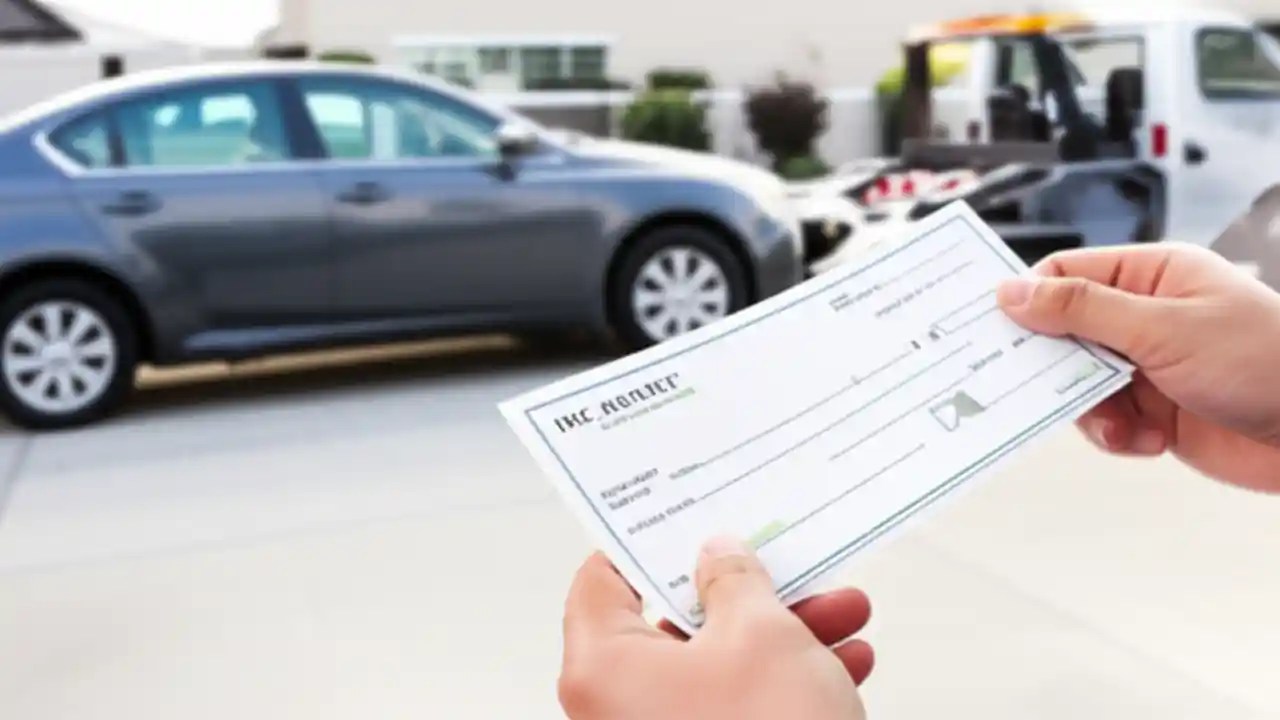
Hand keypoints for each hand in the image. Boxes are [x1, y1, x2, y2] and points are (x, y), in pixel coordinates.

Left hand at [558, 538, 871, 719]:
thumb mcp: (761, 634)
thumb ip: (735, 580)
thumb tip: (719, 556)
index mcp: (603, 666)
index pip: (602, 581)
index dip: (649, 544)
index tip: (690, 520)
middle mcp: (618, 708)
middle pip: (676, 623)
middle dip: (749, 592)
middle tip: (788, 564)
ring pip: (719, 667)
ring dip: (784, 635)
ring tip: (843, 613)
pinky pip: (738, 707)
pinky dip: (786, 682)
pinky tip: (845, 663)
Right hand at [996, 243, 1279, 490]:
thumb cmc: (1266, 361)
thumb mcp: (1163, 328)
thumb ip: (1082, 309)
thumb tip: (1014, 292)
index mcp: (1151, 276)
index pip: (1065, 274)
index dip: (1029, 300)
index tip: (1000, 330)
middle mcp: (1146, 317)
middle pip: (1064, 333)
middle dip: (1056, 366)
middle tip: (1044, 386)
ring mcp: (1150, 365)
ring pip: (1078, 384)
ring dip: (1091, 411)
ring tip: (1124, 423)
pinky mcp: (1156, 411)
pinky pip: (1107, 421)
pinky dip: (1118, 436)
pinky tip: (1148, 441)